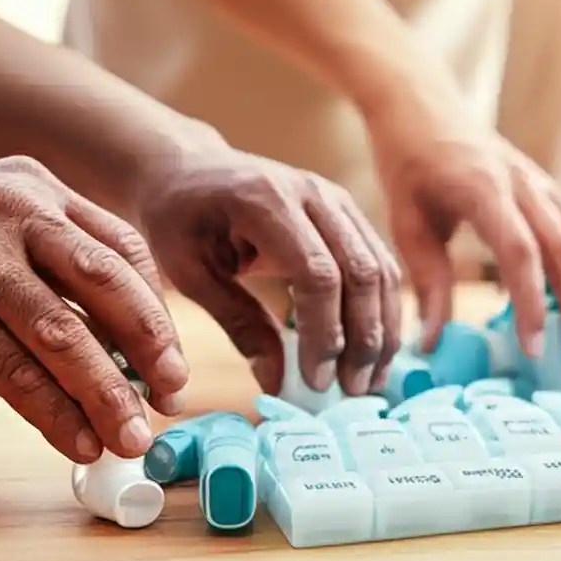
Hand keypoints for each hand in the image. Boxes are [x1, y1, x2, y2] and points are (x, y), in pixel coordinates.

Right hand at [0, 157, 186, 461]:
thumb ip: (59, 269)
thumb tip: (133, 352)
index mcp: (39, 191)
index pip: (124, 251)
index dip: (158, 313)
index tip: (173, 364)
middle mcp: (14, 212)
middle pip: (107, 285)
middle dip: (151, 349)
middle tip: (174, 398)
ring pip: (64, 334)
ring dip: (107, 394)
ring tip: (133, 437)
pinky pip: (14, 371)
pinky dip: (54, 413)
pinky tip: (79, 441)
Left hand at [132, 145, 400, 396]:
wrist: (188, 168)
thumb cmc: (178, 220)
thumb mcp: (190, 273)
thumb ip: (237, 323)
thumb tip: (277, 383)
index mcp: (266, 200)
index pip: (318, 274)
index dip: (324, 333)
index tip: (314, 382)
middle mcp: (313, 192)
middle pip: (361, 272)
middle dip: (364, 339)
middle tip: (352, 392)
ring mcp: (338, 199)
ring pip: (382, 270)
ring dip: (382, 331)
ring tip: (368, 381)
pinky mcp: (349, 213)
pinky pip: (381, 265)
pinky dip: (383, 312)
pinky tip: (373, 352)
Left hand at [363, 97, 560, 359]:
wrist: (421, 103)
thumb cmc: (407, 163)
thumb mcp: (405, 223)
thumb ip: (427, 282)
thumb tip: (433, 344)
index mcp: (482, 189)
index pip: (520, 253)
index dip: (531, 304)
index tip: (534, 350)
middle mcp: (522, 184)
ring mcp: (542, 183)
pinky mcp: (549, 187)